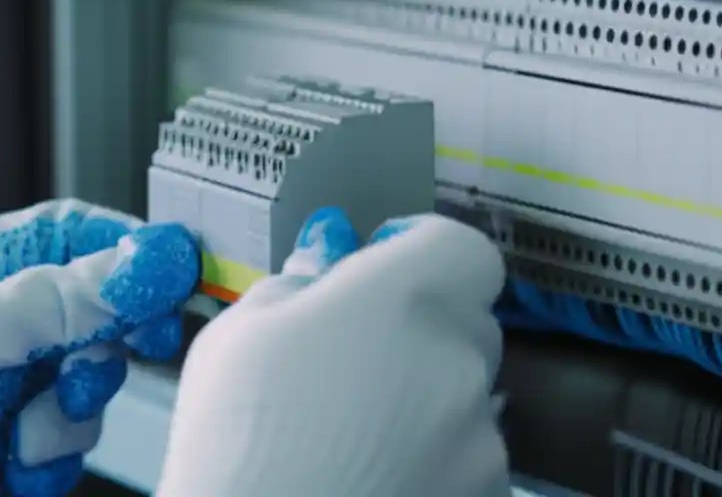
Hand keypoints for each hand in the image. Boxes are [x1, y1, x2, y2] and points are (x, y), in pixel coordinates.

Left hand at [0, 200, 199, 496]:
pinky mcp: (2, 455)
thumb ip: (47, 301)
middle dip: (107, 344)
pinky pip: (64, 452)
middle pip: (95, 315)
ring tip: (22, 436)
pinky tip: (9, 469)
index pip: (70, 236)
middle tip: (106, 365)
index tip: (178, 271)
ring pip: (87, 390)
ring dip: (70, 416)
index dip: (128, 246)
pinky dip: (49, 466)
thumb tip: (142, 260)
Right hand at [157, 210, 509, 496]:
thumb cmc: (236, 437)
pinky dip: (431, 464)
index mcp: (406, 300)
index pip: (462, 249)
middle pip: (463, 325)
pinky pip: (464, 463)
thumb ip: (297, 287)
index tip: (381, 269)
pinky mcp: (486, 496)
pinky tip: (371, 481)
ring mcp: (481, 442)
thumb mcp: (238, 337)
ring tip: (352, 441)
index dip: (422, 252)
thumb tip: (325, 269)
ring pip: (463, 400)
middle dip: (417, 332)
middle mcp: (461, 363)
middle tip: (350, 363)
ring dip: (422, 404)